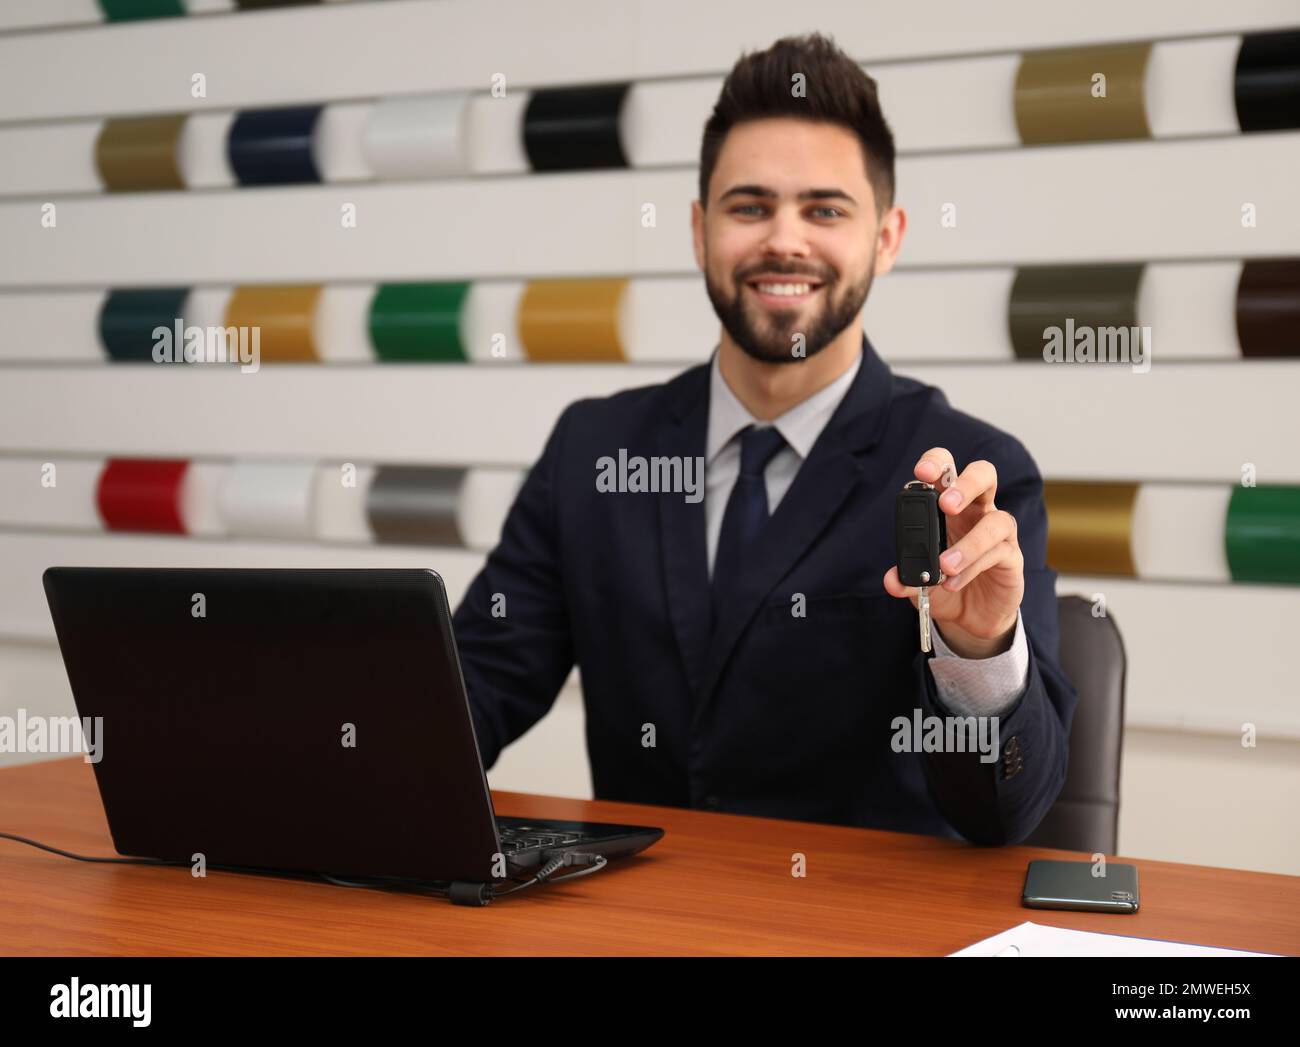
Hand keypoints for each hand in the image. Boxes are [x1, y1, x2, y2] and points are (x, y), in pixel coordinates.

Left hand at [883, 448, 1022, 658]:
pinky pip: (999, 553)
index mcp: (949, 505)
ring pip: (997, 520)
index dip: (937, 463)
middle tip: (947, 505)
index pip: (947, 469)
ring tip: (945, 565)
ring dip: (970, 543)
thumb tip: (892, 580)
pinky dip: (973, 567)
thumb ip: (905, 577)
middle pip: (984, 475)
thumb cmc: (945, 582)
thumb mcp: (919, 580)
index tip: (922, 473)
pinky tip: (954, 581)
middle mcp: (976, 510)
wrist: (971, 614)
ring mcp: (998, 533)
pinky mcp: (1011, 557)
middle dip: (966, 484)